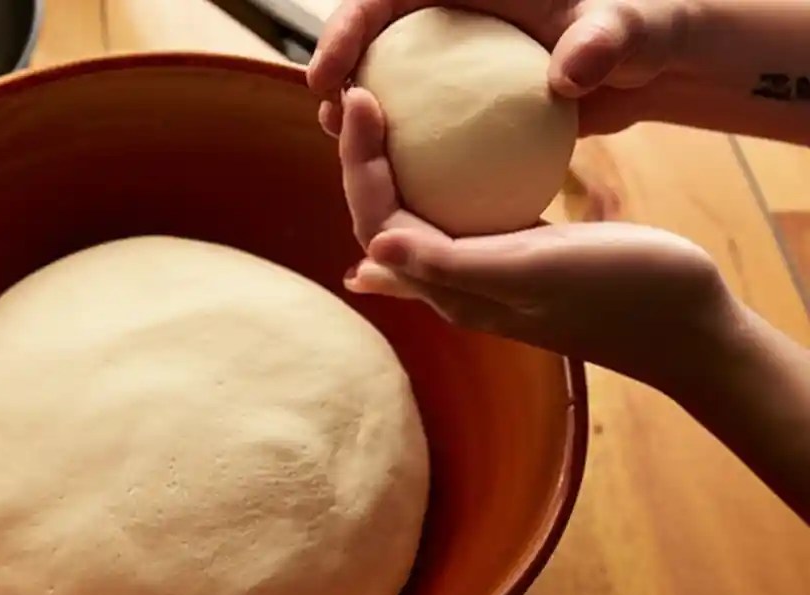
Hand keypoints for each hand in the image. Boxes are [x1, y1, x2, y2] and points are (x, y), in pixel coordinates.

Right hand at [309, 0, 695, 135]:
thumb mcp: (628, 27)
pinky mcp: (466, 100)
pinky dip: (404, 148)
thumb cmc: (644, 27)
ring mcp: (455, 61)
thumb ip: (604, 40)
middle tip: (332, 121)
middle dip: (336, 76)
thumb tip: (571, 73)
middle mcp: (451, 16)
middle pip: (370, 39)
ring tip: (348, 151)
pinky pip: (423, 121)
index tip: (329, 76)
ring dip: (359, 116)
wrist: (654, 62)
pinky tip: (402, 187)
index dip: (343, 30)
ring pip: (388, 81)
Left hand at [336, 86, 738, 386]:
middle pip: (387, 218)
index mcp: (451, 291)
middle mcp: (458, 286)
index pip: (379, 222)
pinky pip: (465, 212)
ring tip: (383, 113)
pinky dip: (440, 182)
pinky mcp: (522, 256)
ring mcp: (489, 273)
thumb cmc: (621, 293)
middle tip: (360, 95)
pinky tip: (436, 158)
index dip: (359, 163)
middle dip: (362, 161)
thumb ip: (452, 265)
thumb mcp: (535, 270)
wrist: (691, 325)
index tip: (361, 101)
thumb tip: (372, 249)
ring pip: (420, 216)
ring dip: (392, 169)